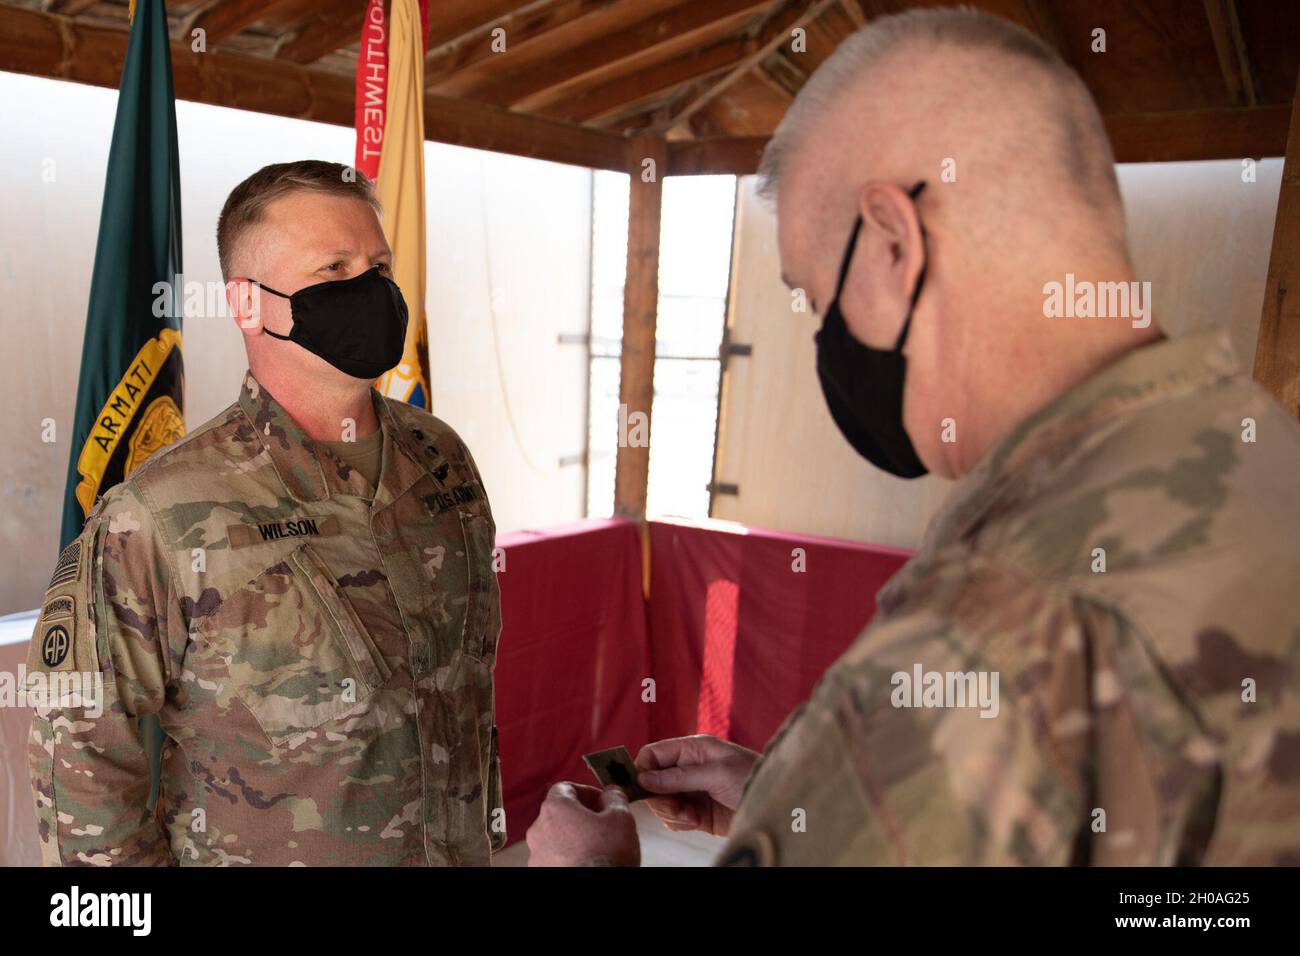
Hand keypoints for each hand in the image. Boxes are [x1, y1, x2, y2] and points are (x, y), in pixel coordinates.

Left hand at [526, 782, 639, 865]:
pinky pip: (554, 857)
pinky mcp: (540, 870)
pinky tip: (586, 861)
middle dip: (581, 816)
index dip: (587, 792)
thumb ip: (615, 798)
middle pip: (560, 813)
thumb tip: (611, 793)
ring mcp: (537, 853)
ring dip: (573, 837)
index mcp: (555, 808)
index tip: (602, 801)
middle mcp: (539, 829)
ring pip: (556, 836)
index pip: (565, 787)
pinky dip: (567, 855)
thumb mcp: (621, 818)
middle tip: (602, 824)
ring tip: (595, 847)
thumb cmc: (605, 854)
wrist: (595, 888)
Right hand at [635, 735, 759, 836]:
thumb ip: (679, 776)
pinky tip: (695, 822)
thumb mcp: (715, 773)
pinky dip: (678, 822)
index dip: (642, 769)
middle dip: (659, 796)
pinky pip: (673, 818)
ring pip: (661, 802)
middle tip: (674, 806)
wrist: (776, 806)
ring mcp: (691, 791)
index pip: (653, 754)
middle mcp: (688, 769)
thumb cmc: (751, 779)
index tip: (641, 787)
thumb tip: (643, 777)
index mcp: (692, 749)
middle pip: (652, 781)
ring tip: (691, 815)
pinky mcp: (697, 813)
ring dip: (670, 812)